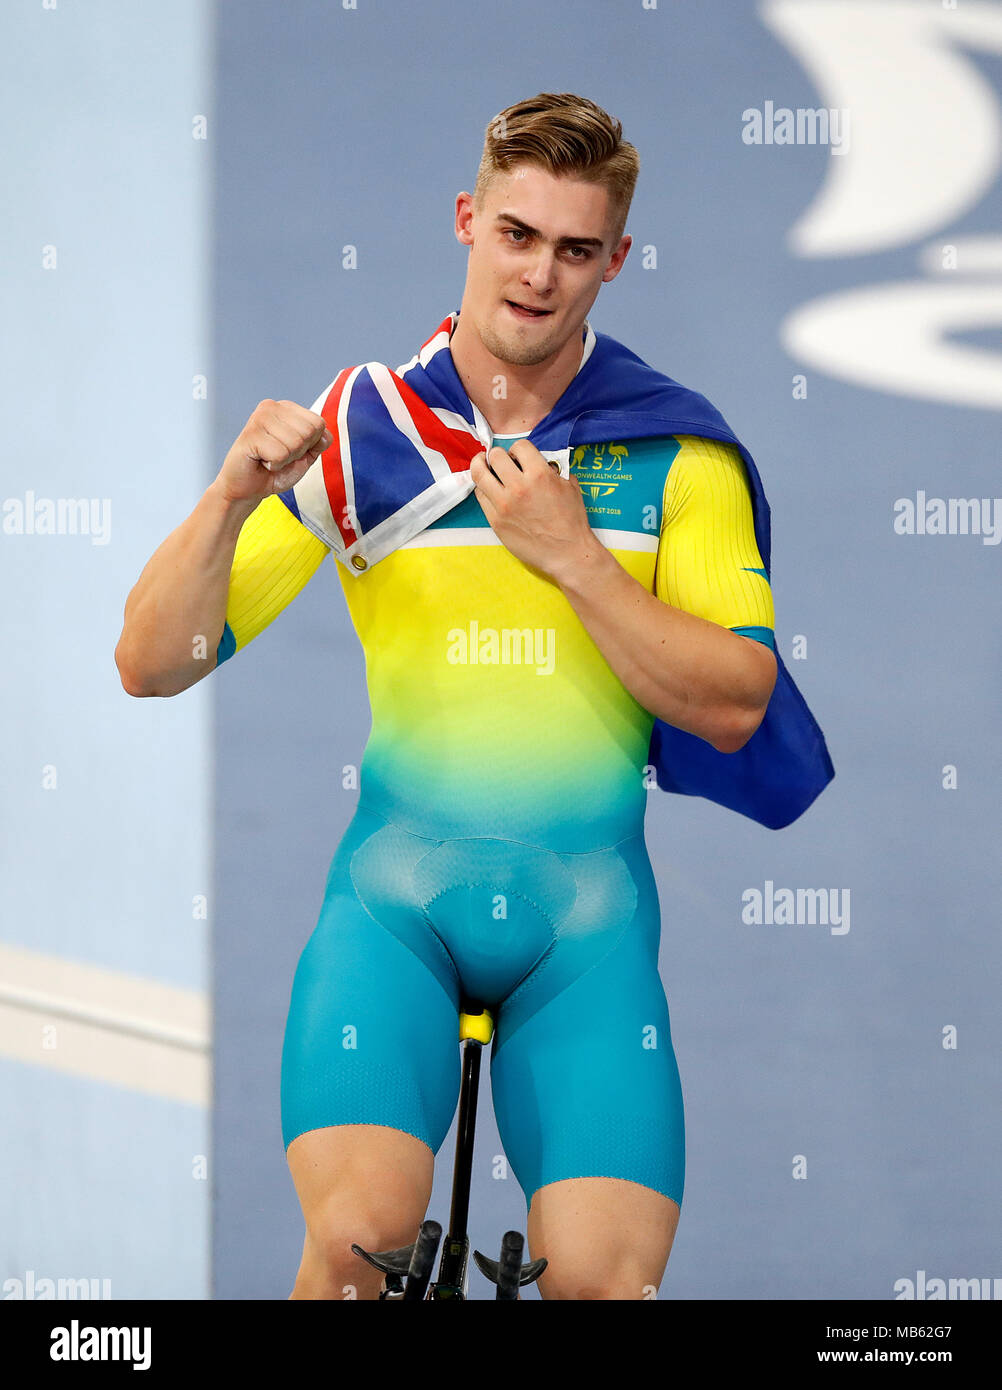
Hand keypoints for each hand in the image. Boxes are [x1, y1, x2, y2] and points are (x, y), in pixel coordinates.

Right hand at [214, 399, 331, 504]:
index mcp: (287, 408)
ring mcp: (259, 417)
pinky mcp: (250, 434)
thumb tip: (325, 434)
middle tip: (279, 456)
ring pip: (296, 443)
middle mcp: (272, 407)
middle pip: (309, 432)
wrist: (247, 488)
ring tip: (269, 458)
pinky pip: (280, 454)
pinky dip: (274, 465)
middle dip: (298, 452)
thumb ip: (319, 442)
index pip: (319, 423)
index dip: (310, 445)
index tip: (291, 451)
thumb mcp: (305, 456)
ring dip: (285, 459)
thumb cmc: (275, 470)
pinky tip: (261, 461)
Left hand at [470, 439, 595, 581]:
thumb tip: (543, 463)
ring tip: (482, 465)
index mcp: (539, 475)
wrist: (567, 553)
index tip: (519, 456)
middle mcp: (519, 487)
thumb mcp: (570, 487)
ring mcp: (504, 505)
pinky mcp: (496, 520)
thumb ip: (554, 470)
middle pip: (496, 456)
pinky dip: (483, 488)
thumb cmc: (572, 521)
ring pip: (479, 474)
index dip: (518, 449)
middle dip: (498, 455)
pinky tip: (488, 488)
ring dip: (481, 466)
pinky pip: (480, 496)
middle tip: (500, 460)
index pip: (519, 446)